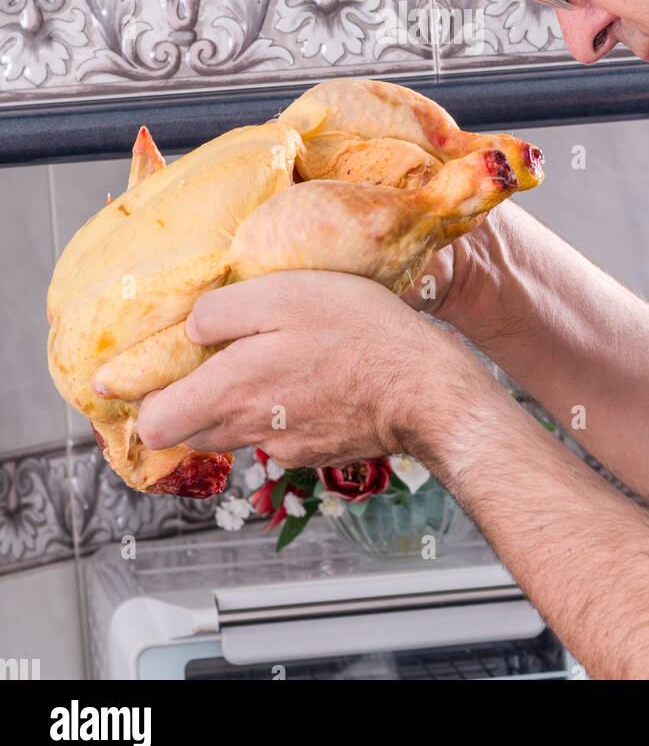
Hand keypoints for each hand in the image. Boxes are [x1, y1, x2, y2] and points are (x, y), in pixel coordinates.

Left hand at [137, 269, 458, 468]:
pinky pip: (277, 434)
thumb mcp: (282, 295)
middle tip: (191, 369)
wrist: (423, 386)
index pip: (154, 423)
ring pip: (233, 432)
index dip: (137, 402)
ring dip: (230, 406)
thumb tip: (192, 328)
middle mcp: (249, 428)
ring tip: (255, 366)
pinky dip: (278, 412)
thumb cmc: (358, 332)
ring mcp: (283, 445)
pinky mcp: (315, 450)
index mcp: (230, 391)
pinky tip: (303, 381)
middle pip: (189, 431)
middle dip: (179, 404)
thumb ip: (222, 313)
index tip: (129, 384)